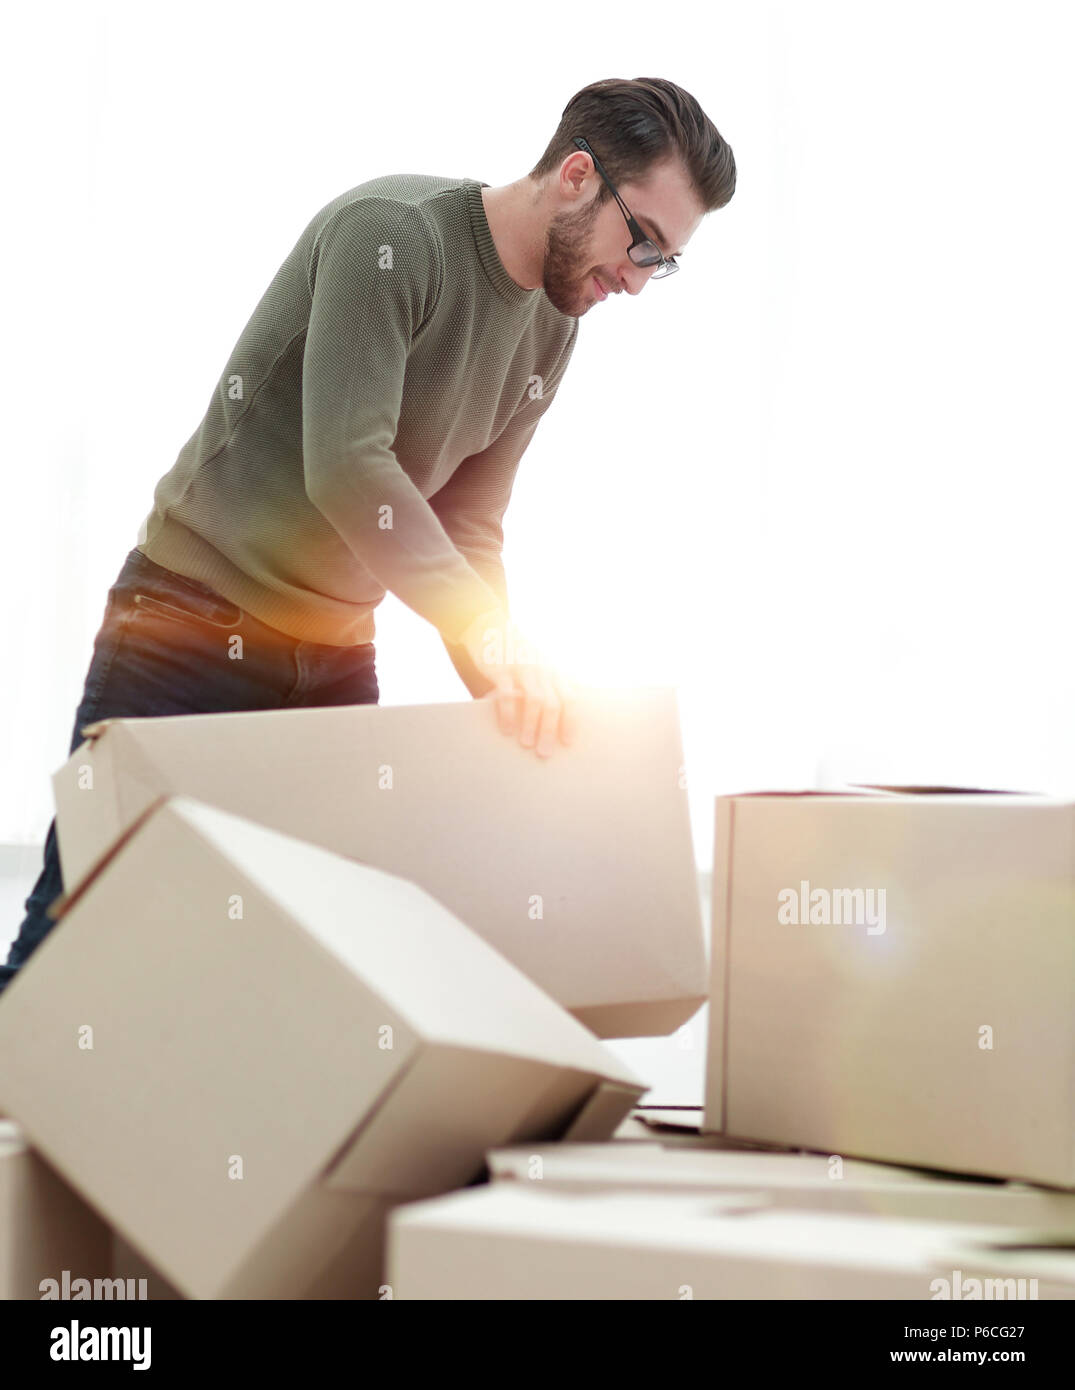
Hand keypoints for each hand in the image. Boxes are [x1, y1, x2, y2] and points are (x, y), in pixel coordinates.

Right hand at [456, 606, 577, 757]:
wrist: (491, 626)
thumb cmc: (519, 653)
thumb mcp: (542, 662)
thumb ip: (554, 682)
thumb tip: (566, 712)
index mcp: (555, 670)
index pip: (571, 698)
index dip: (571, 721)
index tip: (568, 743)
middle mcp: (543, 669)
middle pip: (554, 703)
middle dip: (551, 730)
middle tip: (545, 753)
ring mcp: (523, 668)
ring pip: (534, 700)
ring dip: (531, 725)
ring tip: (526, 744)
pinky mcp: (501, 669)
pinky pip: (507, 694)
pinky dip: (508, 714)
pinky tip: (506, 730)